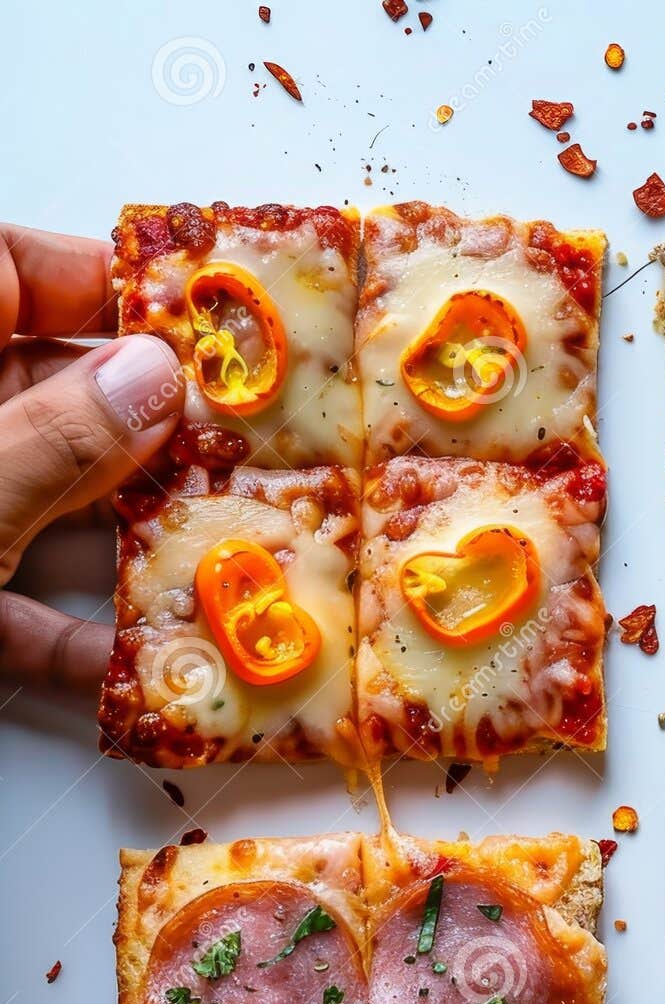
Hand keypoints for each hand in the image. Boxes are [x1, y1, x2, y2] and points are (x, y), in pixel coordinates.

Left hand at [0, 225, 182, 690]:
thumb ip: (49, 436)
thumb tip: (152, 376)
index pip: (4, 271)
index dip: (102, 285)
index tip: (200, 322)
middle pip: (34, 394)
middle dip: (138, 434)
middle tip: (238, 455)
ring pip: (26, 501)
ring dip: (114, 544)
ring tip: (207, 566)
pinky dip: (48, 632)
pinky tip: (117, 668)